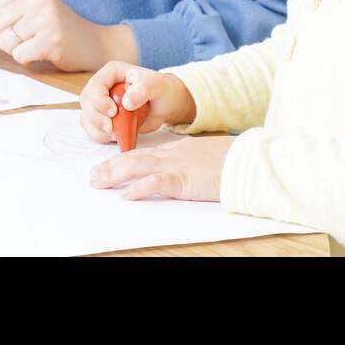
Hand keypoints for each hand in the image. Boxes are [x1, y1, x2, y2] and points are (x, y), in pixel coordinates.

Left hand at [0, 0, 133, 70]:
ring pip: (5, 42)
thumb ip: (4, 7)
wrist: (94, 43)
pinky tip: (44, 53)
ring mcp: (46, 18)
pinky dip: (28, 60)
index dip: (2, 24)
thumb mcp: (31, 10)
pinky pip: (19, 56)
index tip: (24, 25)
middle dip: (6, 38)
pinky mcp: (51, 40)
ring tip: (38, 44)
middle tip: (30, 38)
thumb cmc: (58, 27)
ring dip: (18, 50)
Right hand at [79, 61, 195, 142]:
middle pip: (87, 102)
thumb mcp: (157, 85)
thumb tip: (127, 102)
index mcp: (112, 72)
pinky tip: (115, 137)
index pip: (96, 84)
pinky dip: (100, 136)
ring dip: (96, 129)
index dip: (100, 100)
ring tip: (115, 134)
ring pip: (86, 117)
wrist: (164, 105)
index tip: (113, 112)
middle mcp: (102, 86)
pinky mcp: (102, 118)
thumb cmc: (161, 90)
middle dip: (96, 118)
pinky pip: (92, 129)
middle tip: (111, 128)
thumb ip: (144, 89)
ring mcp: (100, 103)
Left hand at [89, 134, 235, 200]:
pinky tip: (127, 195)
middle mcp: (174, 154)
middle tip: (93, 176)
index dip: (123, 159)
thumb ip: (192, 163)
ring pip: (139, 166)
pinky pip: (159, 183)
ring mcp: (179, 166)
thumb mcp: (207, 158)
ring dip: (115, 174)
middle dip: (111, 166)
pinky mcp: (187, 180)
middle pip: (135, 157)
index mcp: (179, 149)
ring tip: (98, 182)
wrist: (252, 160)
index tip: (107, 166)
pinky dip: (141, 188)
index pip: (144, 152)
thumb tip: (181, 173)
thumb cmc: (235, 161)